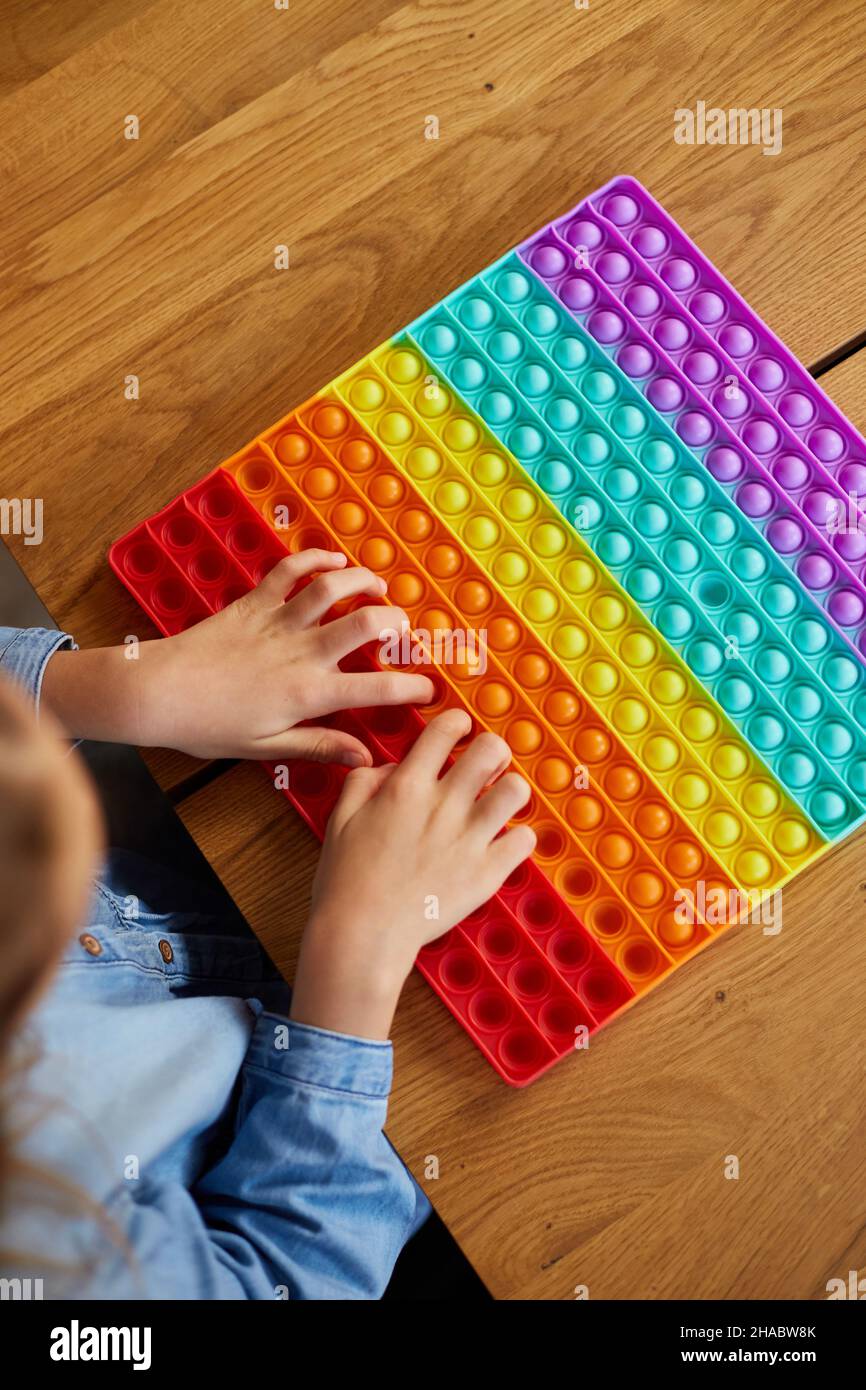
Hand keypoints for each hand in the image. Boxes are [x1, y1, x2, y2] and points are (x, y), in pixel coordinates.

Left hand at [42, 550, 433, 763]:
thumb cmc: (208, 726)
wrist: (157, 693)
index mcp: (308, 694)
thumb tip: (365, 759)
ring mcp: (277, 621)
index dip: (412, 689)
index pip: (377, 690)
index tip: (429, 691)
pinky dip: (314, 559)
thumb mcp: (267, 747)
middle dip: (397, 624)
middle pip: (365, 624)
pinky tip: (332, 561)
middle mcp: (300, 652)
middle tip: (405, 632)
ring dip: (363, 581)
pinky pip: (289, 570)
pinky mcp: (254, 602)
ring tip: (379, 588)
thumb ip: (319, 747)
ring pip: (332, 588)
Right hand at [290, 709, 535, 1039]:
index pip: (446, 729)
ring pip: (516, 790)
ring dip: (509, 790)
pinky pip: (524, 839)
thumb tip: (390, 767)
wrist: (362, 936)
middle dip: (491, 750)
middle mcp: (443, 806)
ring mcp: (469, 839)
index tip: (458, 731)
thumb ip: (364, 781)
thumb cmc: (346, 881)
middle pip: (491, 749)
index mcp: (406, 787)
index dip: (456, 723)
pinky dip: (518, 838)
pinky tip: (502, 842)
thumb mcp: (340, 819)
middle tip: (484, 765)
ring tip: (497, 802)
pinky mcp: (487, 873)